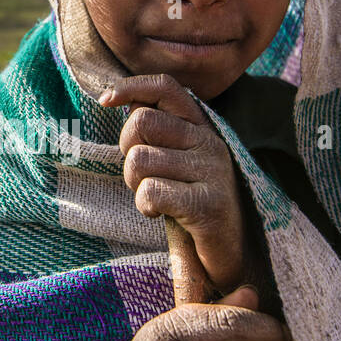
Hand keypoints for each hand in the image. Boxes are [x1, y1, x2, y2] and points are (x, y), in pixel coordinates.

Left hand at [99, 73, 245, 297]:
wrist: (234, 253)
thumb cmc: (194, 204)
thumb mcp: (179, 160)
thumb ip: (160, 131)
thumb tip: (126, 102)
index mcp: (202, 127)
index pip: (166, 87)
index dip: (131, 87)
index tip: (106, 101)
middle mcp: (210, 142)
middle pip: (142, 122)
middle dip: (127, 151)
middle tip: (143, 176)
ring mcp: (212, 170)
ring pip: (140, 159)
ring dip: (135, 185)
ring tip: (156, 198)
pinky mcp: (208, 203)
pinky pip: (151, 191)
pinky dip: (145, 206)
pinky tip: (160, 214)